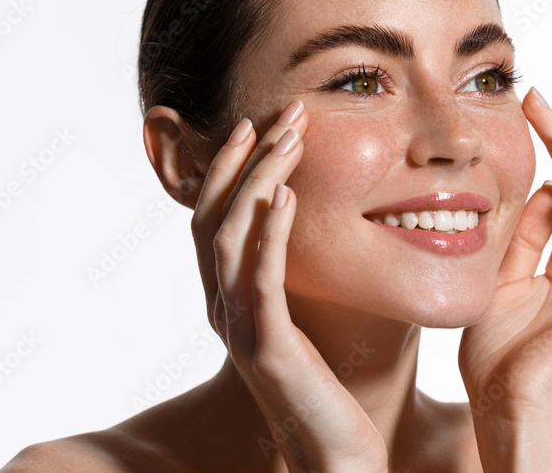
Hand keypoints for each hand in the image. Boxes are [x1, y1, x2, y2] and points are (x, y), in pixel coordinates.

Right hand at [190, 99, 387, 472]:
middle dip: (243, 158)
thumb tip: (330, 219)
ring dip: (257, 180)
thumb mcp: (315, 314)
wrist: (338, 456)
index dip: (235, 166)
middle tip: (280, 113)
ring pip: (228, 236)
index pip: (218, 215)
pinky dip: (269, 233)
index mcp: (232, 296)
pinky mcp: (265, 348)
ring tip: (287, 137)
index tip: (266, 121)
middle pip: (212, 214)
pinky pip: (258, 279)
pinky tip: (289, 196)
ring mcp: (238, 327)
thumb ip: (307, 271)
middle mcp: (223, 306)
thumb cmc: (339, 384)